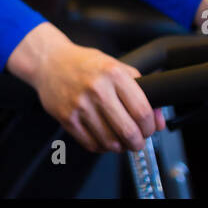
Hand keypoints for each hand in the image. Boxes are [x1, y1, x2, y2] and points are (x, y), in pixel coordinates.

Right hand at [8, 24, 164, 154]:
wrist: (48, 61)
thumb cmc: (84, 63)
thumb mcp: (116, 66)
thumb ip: (141, 90)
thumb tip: (158, 120)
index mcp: (113, 74)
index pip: (142, 112)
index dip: (151, 127)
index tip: (150, 129)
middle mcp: (96, 89)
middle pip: (128, 131)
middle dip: (138, 142)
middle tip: (137, 141)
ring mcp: (79, 105)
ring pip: (110, 141)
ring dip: (120, 147)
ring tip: (120, 140)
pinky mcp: (66, 117)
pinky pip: (90, 144)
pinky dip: (101, 147)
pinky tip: (102, 138)